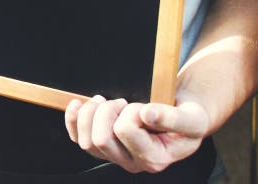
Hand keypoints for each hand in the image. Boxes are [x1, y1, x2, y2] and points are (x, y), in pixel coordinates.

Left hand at [65, 94, 208, 173]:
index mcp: (154, 158)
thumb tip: (147, 114)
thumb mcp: (191, 118)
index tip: (143, 107)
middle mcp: (133, 162)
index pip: (124, 131)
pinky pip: (76, 138)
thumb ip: (172, 117)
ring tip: (108, 102)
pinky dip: (73, 118)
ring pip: (85, 140)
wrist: (182, 119)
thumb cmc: (187, 119)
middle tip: (123, 102)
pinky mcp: (104, 147)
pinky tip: (79, 104)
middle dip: (106, 111)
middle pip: (100, 139)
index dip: (130, 111)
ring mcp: (116, 156)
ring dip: (92, 113)